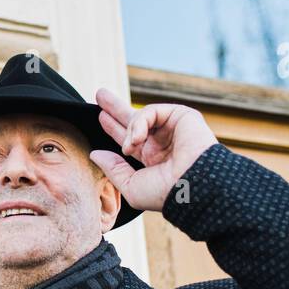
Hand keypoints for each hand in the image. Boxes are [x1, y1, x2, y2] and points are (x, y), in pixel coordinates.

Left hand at [89, 89, 218, 211]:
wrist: (193, 187)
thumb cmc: (165, 193)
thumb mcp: (131, 186)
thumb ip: (113, 169)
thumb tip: (95, 154)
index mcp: (153, 159)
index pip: (130, 140)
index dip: (114, 129)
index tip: (101, 118)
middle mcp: (162, 142)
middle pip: (134, 120)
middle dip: (116, 107)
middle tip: (99, 94)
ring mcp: (172, 128)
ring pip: (142, 115)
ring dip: (130, 129)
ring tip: (129, 145)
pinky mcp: (182, 116)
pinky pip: (152, 111)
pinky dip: (141, 122)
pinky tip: (137, 138)